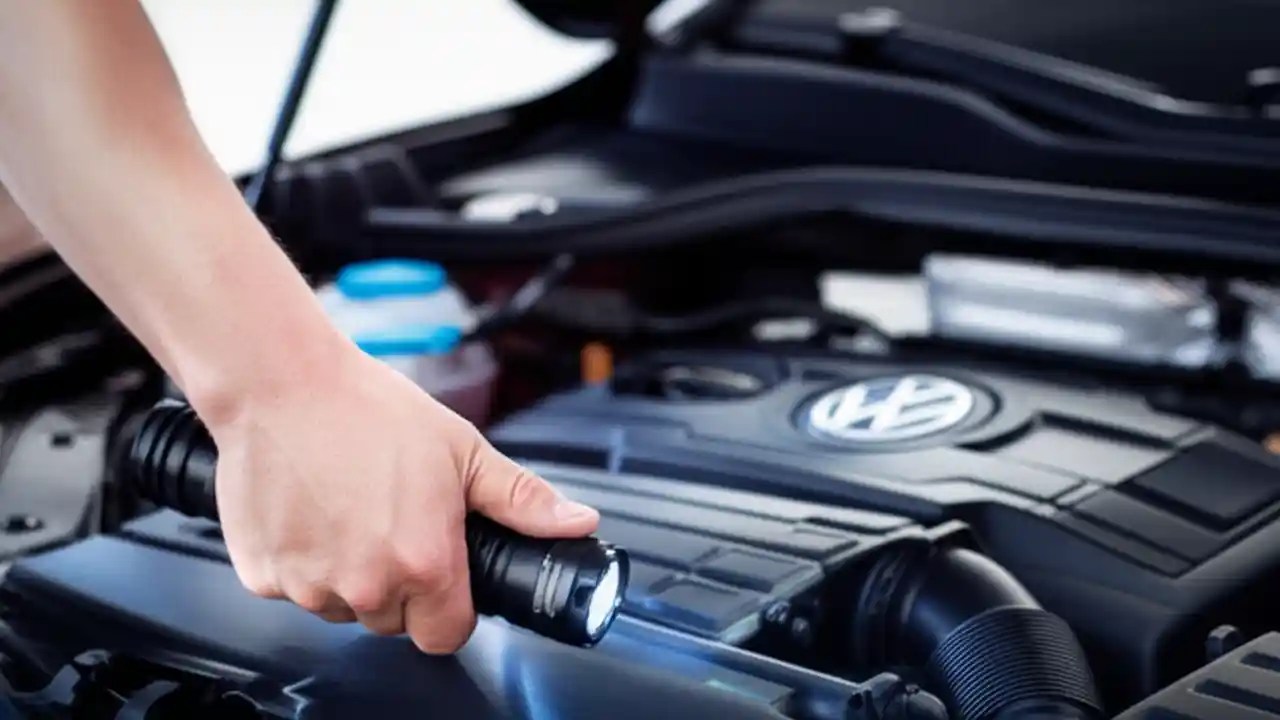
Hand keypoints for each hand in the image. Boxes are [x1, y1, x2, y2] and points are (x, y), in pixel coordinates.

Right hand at [201, 342, 599, 652]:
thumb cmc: (366, 410)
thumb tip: (576, 522)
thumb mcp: (462, 450)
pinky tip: (311, 511)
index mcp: (424, 563)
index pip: (447, 635)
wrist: (280, 383)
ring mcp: (308, 586)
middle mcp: (365, 586)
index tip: (445, 576)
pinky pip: (292, 588)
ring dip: (350, 574)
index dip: (452, 607)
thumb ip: (521, 499)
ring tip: (349, 508)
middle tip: (393, 522)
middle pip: (394, 621)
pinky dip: (303, 560)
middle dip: (400, 584)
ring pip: (342, 607)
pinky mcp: (261, 576)